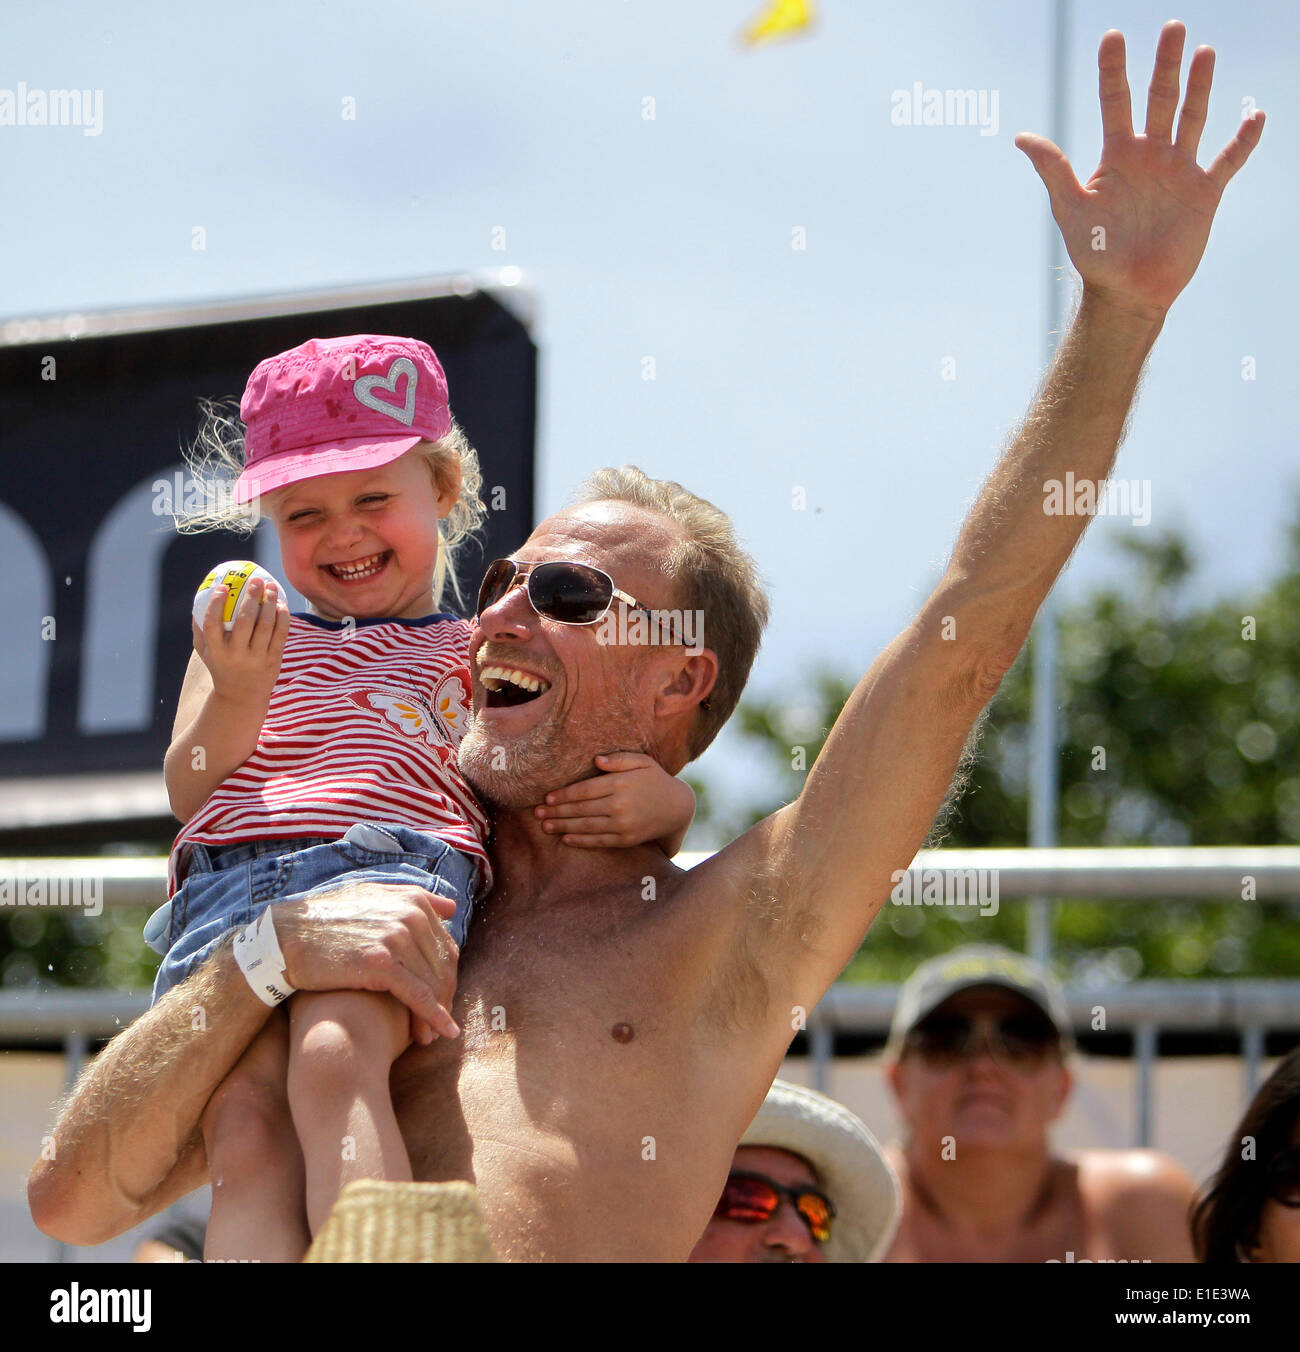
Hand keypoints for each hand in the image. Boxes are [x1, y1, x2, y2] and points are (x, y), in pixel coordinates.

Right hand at [192, 577, 289, 706]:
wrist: (241, 697)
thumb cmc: (222, 667)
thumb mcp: (206, 653)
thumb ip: (200, 630)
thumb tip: (199, 599)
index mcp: (216, 651)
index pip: (212, 624)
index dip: (215, 604)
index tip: (223, 587)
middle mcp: (236, 655)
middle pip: (245, 620)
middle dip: (251, 596)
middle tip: (256, 580)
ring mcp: (257, 658)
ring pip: (266, 625)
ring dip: (270, 602)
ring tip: (271, 587)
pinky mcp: (273, 660)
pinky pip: (281, 634)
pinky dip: (282, 617)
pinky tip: (281, 605)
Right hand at [272, 883, 461, 1042]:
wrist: (284, 939)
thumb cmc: (327, 921)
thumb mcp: (371, 897)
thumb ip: (413, 899)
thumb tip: (452, 907)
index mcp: (413, 900)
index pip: (445, 945)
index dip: (447, 975)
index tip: (443, 997)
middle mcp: (410, 915)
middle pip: (443, 965)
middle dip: (446, 997)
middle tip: (442, 1023)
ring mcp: (397, 938)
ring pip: (433, 982)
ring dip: (439, 1012)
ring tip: (434, 1035)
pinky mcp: (381, 963)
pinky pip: (418, 995)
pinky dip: (433, 1016)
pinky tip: (442, 1033)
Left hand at [534, 751, 693, 849]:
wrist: (677, 808)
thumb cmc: (656, 780)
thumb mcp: (642, 762)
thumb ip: (619, 759)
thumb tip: (595, 759)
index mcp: (621, 783)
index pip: (584, 790)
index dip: (563, 795)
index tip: (546, 798)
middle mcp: (620, 805)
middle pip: (581, 809)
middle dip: (556, 812)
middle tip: (536, 814)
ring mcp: (623, 824)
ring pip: (586, 826)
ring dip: (563, 827)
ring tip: (545, 827)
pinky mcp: (626, 839)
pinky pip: (599, 841)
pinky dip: (581, 840)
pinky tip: (566, 838)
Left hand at [1015, 21, 1263, 321]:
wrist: (1128, 292)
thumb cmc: (1095, 254)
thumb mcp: (1071, 209)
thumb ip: (1053, 171)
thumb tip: (1021, 137)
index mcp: (1116, 156)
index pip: (1114, 101)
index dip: (1113, 69)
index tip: (1113, 35)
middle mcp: (1149, 155)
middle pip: (1159, 98)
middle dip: (1165, 63)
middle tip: (1173, 25)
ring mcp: (1178, 171)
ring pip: (1193, 117)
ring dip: (1200, 85)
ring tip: (1204, 51)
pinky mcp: (1203, 192)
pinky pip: (1229, 160)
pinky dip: (1243, 140)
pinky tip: (1256, 115)